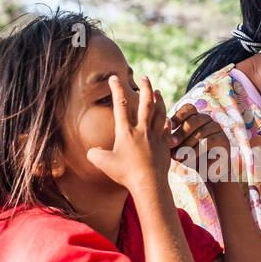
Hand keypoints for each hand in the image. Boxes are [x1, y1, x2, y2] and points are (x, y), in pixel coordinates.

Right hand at [85, 75, 170, 190]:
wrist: (148, 183)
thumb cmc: (125, 174)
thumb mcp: (103, 163)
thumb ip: (94, 154)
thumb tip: (92, 151)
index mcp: (126, 131)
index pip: (120, 105)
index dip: (116, 89)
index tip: (114, 77)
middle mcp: (142, 130)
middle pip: (146, 103)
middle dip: (145, 87)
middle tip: (144, 77)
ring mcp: (156, 136)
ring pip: (160, 112)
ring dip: (159, 99)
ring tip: (158, 91)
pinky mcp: (165, 145)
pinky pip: (167, 128)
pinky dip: (167, 120)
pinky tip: (167, 117)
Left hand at [168, 103, 229, 166]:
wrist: (208, 171)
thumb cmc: (190, 157)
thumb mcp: (178, 147)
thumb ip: (172, 139)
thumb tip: (164, 131)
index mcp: (196, 117)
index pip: (188, 108)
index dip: (178, 116)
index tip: (169, 127)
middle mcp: (208, 120)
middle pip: (193, 120)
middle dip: (180, 133)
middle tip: (171, 145)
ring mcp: (217, 128)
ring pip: (200, 132)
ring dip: (187, 145)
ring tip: (178, 156)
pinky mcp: (223, 140)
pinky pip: (208, 142)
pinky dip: (196, 150)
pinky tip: (188, 158)